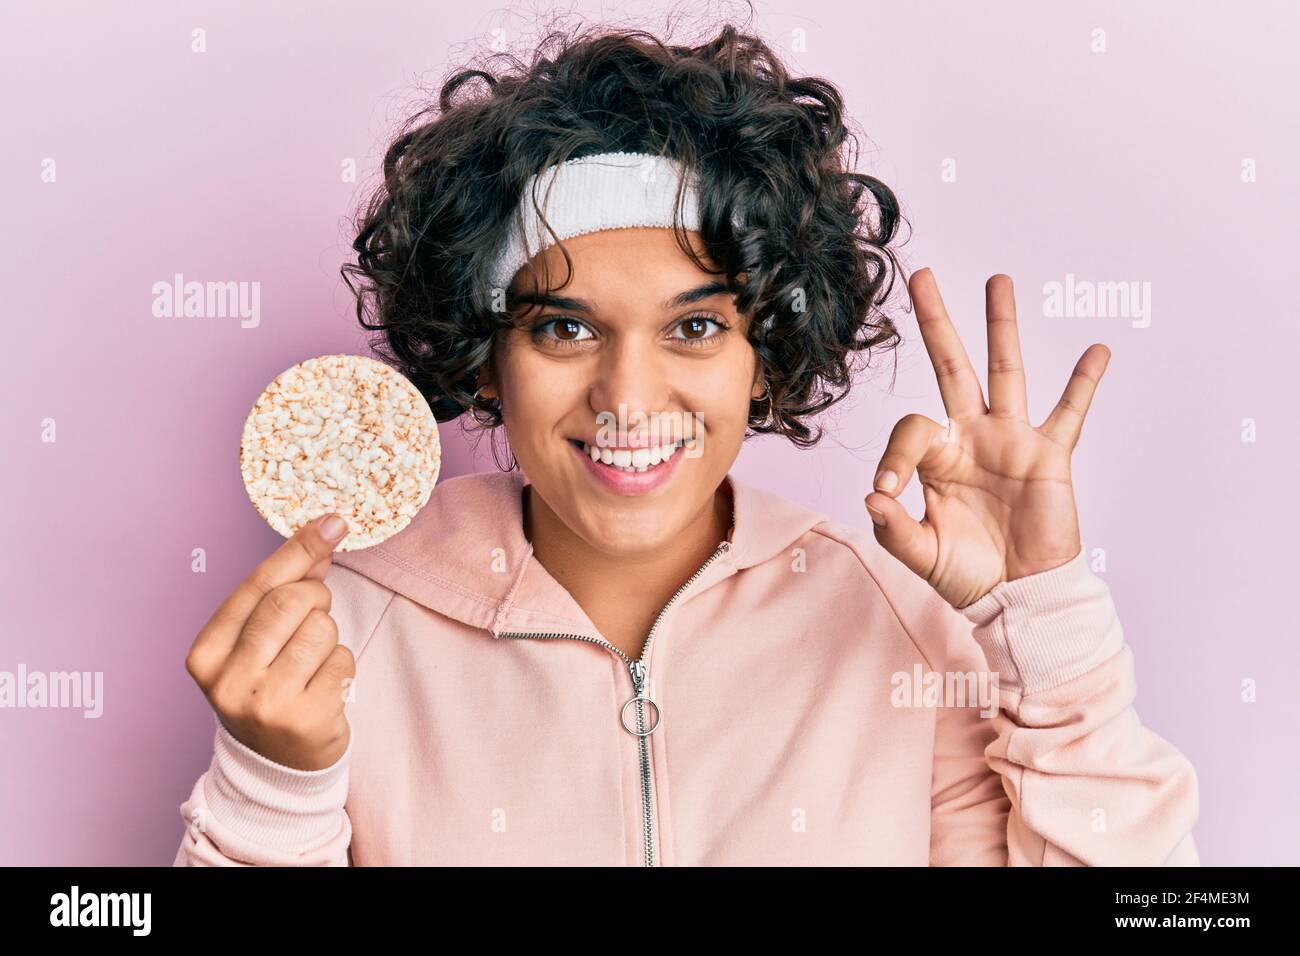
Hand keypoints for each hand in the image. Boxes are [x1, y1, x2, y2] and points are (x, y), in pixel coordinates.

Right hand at [185, 514, 354, 770]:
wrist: (276, 767)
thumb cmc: (266, 690)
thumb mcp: (256, 643)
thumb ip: (280, 591)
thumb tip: (322, 536)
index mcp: (205, 654)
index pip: (257, 585)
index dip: (299, 549)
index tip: (332, 523)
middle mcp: (229, 680)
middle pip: (292, 600)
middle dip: (315, 598)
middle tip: (313, 618)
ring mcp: (266, 703)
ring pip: (322, 628)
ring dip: (329, 637)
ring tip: (311, 664)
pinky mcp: (306, 720)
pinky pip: (343, 660)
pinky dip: (342, 666)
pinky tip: (323, 688)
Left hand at [864, 269, 1109, 608]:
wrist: (1017, 596)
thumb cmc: (967, 575)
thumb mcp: (921, 554)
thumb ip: (894, 528)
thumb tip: (871, 497)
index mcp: (935, 457)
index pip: (909, 430)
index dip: (893, 457)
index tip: (886, 490)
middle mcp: (970, 436)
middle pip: (950, 366)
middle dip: (936, 322)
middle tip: (920, 276)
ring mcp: (1011, 440)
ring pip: (1005, 371)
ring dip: (1001, 326)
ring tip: (997, 280)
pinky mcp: (1049, 455)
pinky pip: (1069, 413)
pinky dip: (1084, 384)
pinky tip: (1096, 350)